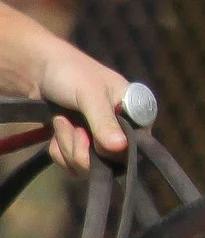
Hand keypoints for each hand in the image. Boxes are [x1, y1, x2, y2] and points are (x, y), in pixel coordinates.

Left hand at [31, 37, 128, 175]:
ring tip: (61, 121)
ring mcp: (99, 140)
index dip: (114, 149)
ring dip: (67, 145)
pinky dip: (59, 150)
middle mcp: (121, 130)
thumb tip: (120, 147)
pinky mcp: (79, 147)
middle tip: (72, 125)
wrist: (36, 71)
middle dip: (82, 147)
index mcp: (134, 113)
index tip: (93, 136)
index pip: (136, 147)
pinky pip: (72, 165)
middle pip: (109, 161)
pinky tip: (56, 130)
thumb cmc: (71, 73)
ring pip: (87, 165)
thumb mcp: (89, 94)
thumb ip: (104, 121)